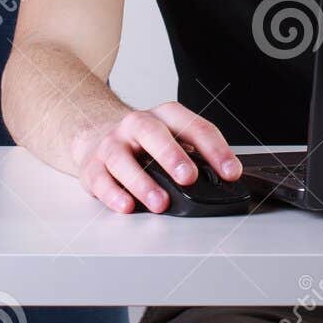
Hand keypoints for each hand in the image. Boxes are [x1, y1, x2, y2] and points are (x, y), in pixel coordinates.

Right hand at [72, 101, 242, 213]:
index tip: (230, 172)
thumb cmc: (144, 141)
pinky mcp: (92, 165)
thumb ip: (195, 155)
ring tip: (160, 203)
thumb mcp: (172, 138)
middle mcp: (136, 125)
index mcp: (164, 117)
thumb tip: (224, 180)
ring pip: (122, 158)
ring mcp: (112, 143)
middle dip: (172, 155)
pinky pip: (100, 179)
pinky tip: (127, 206)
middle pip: (152, 133)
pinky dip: (113, 194)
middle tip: (188, 177)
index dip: (214, 149)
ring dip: (142, 182)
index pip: (192, 126)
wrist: (96, 130)